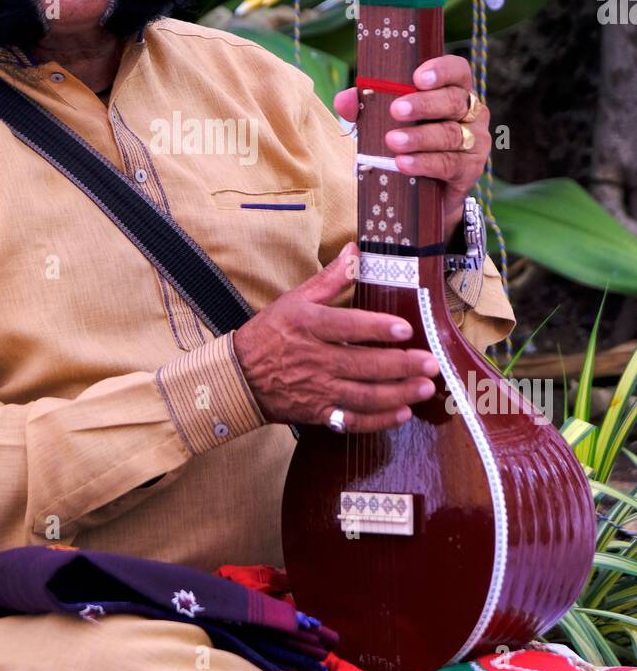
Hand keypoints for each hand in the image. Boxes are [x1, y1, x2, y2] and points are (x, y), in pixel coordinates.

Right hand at [233, 242, 438, 431]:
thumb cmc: (269, 333)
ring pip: (363, 395)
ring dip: (398, 393)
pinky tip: (402, 413)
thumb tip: (355, 250)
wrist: (239, 377)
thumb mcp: (294, 300)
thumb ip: (329, 279)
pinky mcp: (318, 413)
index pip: (347, 326)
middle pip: (363, 364)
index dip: (377, 328)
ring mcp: (317, 389)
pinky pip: (352, 421)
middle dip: (401, 365)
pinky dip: (378, 420)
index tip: (405, 328)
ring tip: (424, 388)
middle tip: (430, 363)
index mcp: (308, 326)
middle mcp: (314, 359)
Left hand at [334, 54, 489, 239]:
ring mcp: (475, 141)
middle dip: (424, 104)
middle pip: (453, 101)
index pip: (457, 70)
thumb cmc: (410, 143)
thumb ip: (367, 107)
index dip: (441, 70)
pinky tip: (404, 164)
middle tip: (396, 110)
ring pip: (451, 134)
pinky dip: (425, 163)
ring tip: (393, 141)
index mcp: (454, 90)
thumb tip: (344, 101)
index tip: (417, 77)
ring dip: (420, 137)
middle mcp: (471, 112)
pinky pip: (449, 163)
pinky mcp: (470, 169)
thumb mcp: (388, 121)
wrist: (425, 192)